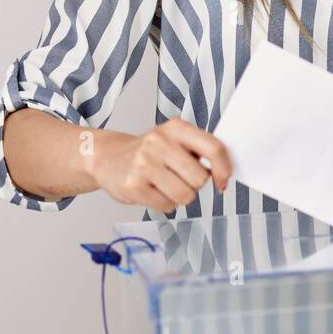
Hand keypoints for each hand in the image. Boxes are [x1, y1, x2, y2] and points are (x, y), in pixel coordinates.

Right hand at [90, 118, 232, 212]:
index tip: (222, 181)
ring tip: (165, 184)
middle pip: (200, 178)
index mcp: (176, 128)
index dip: (224, 169)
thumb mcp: (175, 140)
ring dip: (180, 196)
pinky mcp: (133, 185)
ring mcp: (144, 163)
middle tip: (179, 177)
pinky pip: (167, 206)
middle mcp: (159, 142)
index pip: (214, 148)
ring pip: (185, 195)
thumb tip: (224, 170)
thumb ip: (200, 149)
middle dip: (195, 184)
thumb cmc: (150, 152)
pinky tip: (153, 190)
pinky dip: (164, 204)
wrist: (108, 158)